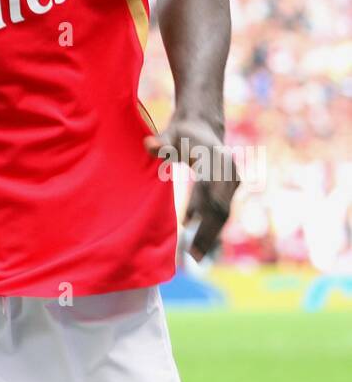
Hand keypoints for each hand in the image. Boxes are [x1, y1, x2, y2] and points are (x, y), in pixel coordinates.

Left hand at [144, 116, 239, 262]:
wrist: (203, 125)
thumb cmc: (181, 132)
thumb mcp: (169, 134)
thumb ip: (161, 142)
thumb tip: (148, 145)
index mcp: (214, 157)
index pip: (207, 186)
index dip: (197, 205)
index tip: (184, 224)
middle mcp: (228, 170)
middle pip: (219, 205)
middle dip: (207, 232)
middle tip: (192, 255)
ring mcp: (234, 179)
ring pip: (224, 212)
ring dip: (211, 235)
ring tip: (196, 256)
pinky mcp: (233, 187)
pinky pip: (224, 211)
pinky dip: (213, 228)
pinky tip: (200, 244)